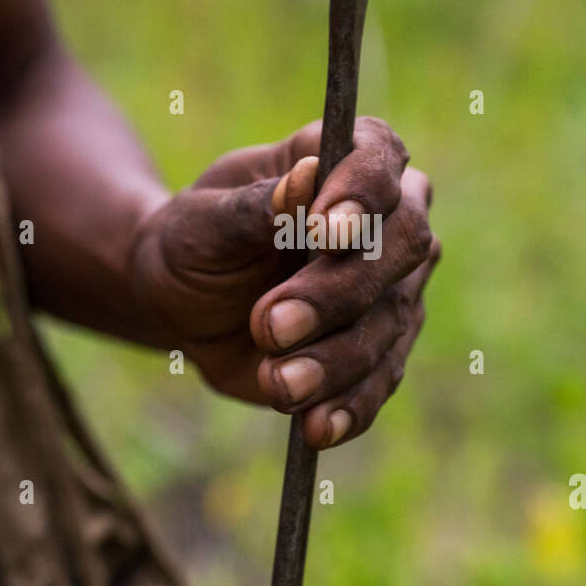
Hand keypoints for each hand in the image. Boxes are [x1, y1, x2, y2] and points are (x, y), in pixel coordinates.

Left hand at [131, 117, 438, 448]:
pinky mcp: (381, 351)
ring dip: (333, 361)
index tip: (323, 231)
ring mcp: (393, 290)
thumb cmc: (194, 241)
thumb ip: (256, 205)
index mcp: (348, 159)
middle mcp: (388, 220)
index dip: (363, 193)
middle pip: (403, 245)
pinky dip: (349, 408)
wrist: (181, 306)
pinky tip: (317, 427)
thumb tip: (305, 184)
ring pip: (389, 323)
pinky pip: (379, 383)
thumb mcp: (203, 219)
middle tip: (271, 324)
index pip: (381, 158)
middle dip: (339, 291)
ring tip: (275, 383)